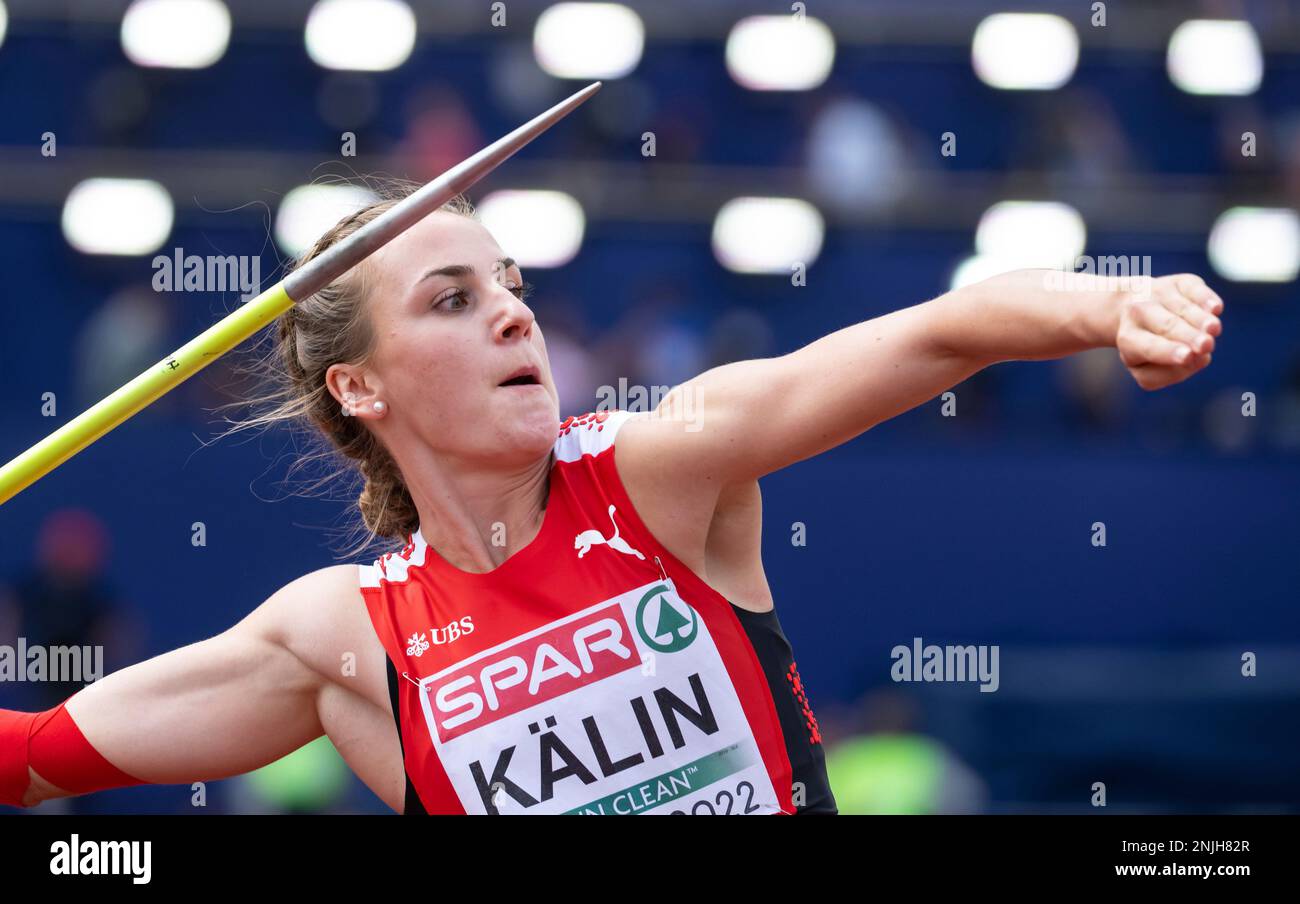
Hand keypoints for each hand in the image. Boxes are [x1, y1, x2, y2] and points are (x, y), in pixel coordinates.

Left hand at [1115, 274, 1222, 390]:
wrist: (1128, 308)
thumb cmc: (1145, 348)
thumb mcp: (1143, 367)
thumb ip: (1168, 373)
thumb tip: (1199, 358)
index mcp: (1128, 338)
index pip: (1150, 347)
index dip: (1169, 352)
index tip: (1187, 356)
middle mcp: (1139, 312)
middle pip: (1167, 326)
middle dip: (1188, 336)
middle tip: (1205, 345)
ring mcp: (1159, 294)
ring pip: (1183, 308)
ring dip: (1200, 319)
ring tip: (1214, 329)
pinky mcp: (1180, 282)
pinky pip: (1193, 288)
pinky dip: (1205, 298)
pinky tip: (1216, 308)